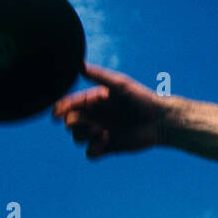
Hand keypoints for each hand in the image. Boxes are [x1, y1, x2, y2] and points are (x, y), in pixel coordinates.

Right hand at [51, 62, 169, 158]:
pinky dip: (93, 150)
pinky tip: (105, 142)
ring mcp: (100, 132)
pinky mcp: (108, 147)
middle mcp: (94, 116)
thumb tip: (78, 63)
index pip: (69, 105)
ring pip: (78, 137)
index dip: (59, 110)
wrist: (160, 120)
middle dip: (76, 124)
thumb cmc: (142, 98)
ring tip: (103, 132)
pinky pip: (90, 153)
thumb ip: (98, 75)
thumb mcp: (119, 84)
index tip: (57, 115)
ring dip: (85, 136)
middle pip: (70, 122)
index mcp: (94, 100)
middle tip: (94, 124)